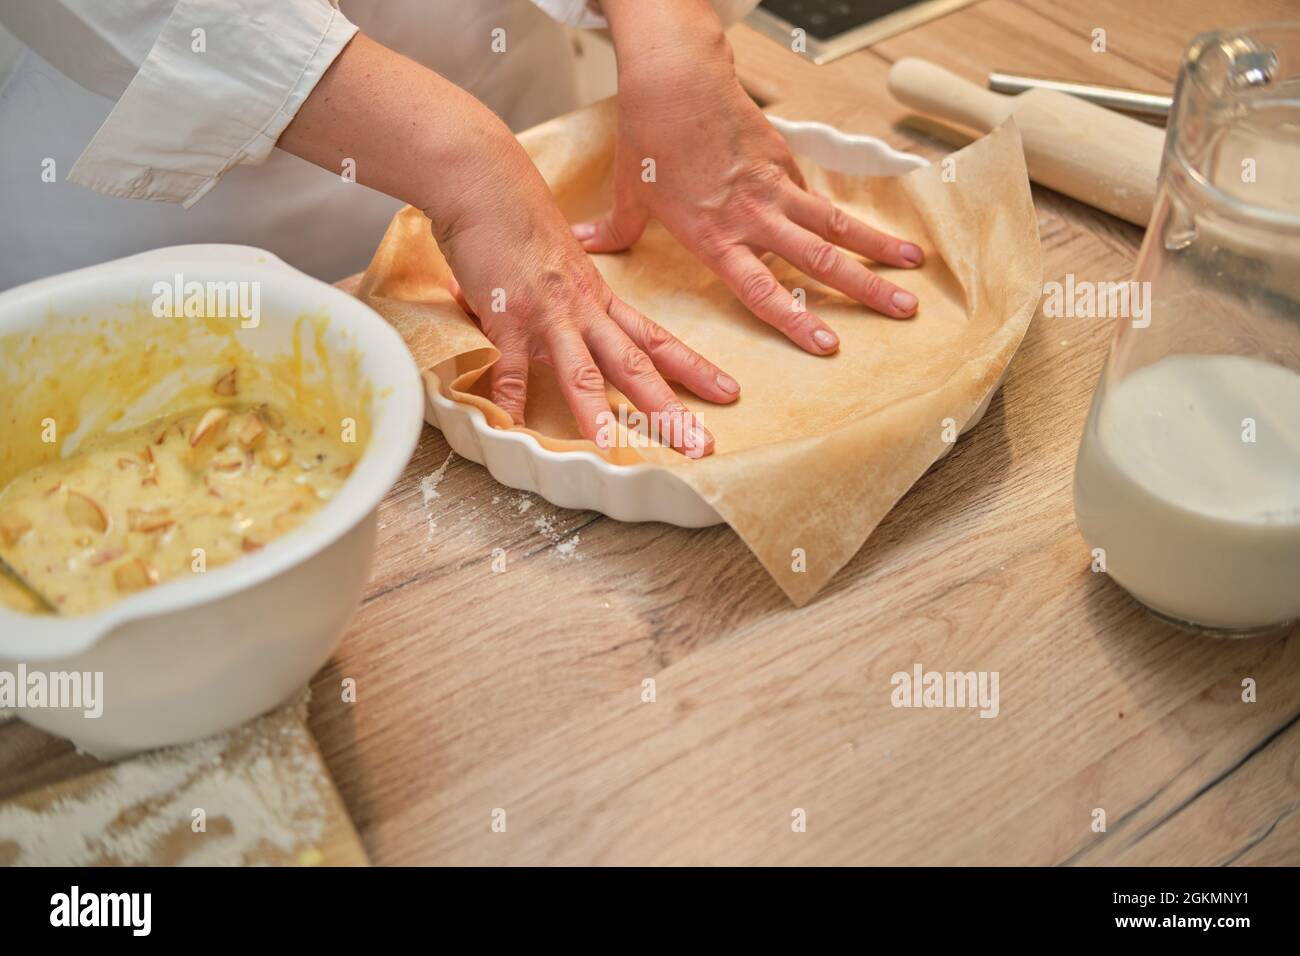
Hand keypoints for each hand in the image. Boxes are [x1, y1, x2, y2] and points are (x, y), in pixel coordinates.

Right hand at [279, 33, 736, 455]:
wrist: (486, 181)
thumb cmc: (521, 217)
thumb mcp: (564, 258)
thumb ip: (570, 296)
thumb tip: (566, 321)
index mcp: (601, 300)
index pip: (658, 340)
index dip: (695, 369)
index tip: (728, 394)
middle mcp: (584, 310)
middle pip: (635, 365)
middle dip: (668, 408)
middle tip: (700, 445)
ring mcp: (548, 313)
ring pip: (581, 368)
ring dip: (598, 410)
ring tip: (615, 448)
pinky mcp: (507, 314)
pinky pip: (509, 365)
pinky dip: (510, 398)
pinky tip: (513, 427)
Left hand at [584, 1, 923, 355]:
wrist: (674, 74)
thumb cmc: (648, 135)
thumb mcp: (629, 191)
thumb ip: (614, 228)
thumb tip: (584, 243)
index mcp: (714, 235)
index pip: (763, 289)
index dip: (798, 320)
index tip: (829, 345)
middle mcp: (752, 215)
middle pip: (819, 259)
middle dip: (865, 290)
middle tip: (903, 312)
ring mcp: (775, 185)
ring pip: (836, 223)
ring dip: (878, 246)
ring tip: (915, 266)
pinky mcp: (784, 158)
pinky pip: (816, 194)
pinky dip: (844, 215)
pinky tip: (869, 233)